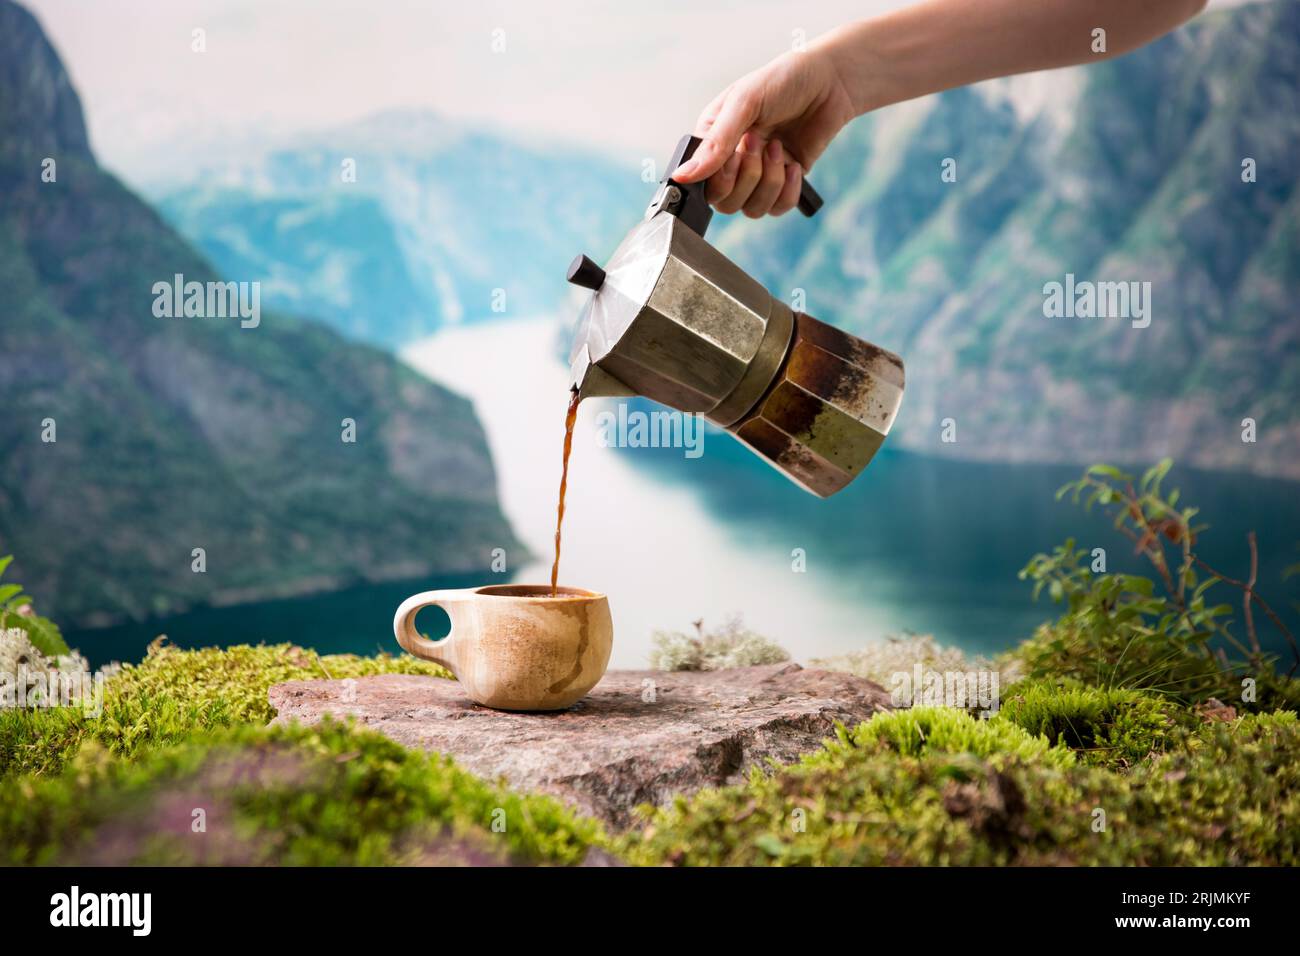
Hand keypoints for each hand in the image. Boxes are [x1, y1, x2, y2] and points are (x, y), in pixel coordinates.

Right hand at [671, 47, 856, 217]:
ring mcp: (758, 173)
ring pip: (751, 209)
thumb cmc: (783, 81)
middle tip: (761, 143)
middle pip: (725, 203)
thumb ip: (714, 143)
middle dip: (748, 177)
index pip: (702, 183)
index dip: (720, 178)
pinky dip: (787, 191)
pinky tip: (794, 164)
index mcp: (712, 139)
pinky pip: (777, 208)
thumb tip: (682, 176)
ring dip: (769, 182)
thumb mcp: (744, 103)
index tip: (737, 154)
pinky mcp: (783, 181)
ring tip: (779, 147)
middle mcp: (731, 160)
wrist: (830, 81)